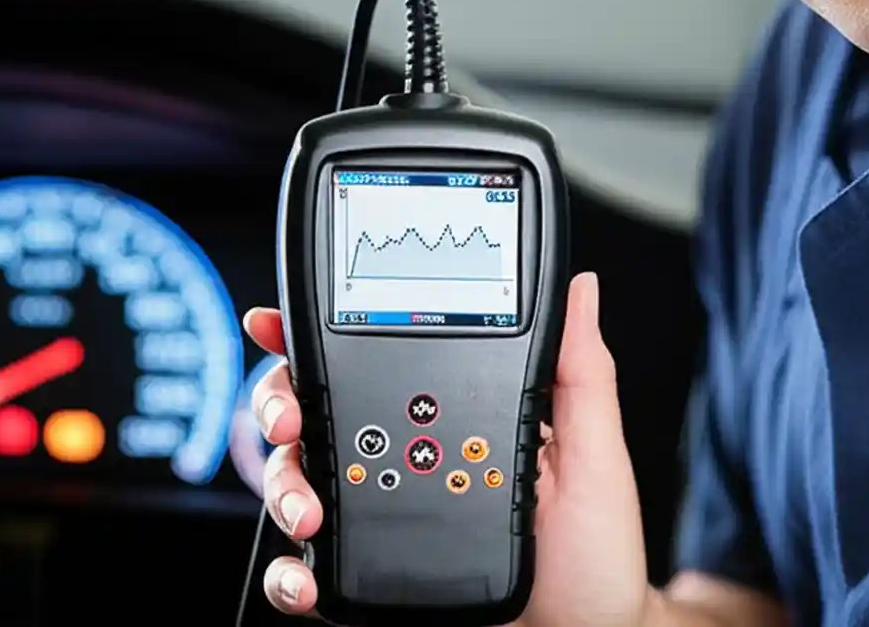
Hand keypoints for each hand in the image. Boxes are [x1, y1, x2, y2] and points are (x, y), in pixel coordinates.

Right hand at [243, 272, 652, 626]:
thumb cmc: (594, 553)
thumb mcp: (593, 455)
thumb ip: (580, 373)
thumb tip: (582, 290)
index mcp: (447, 421)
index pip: (371, 366)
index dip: (312, 341)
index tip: (274, 324)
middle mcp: (401, 463)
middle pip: (315, 417)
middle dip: (280, 407)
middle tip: (291, 422)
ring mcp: (379, 520)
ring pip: (297, 483)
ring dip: (282, 486)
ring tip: (308, 510)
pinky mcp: (368, 577)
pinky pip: (309, 568)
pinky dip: (288, 571)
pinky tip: (306, 577)